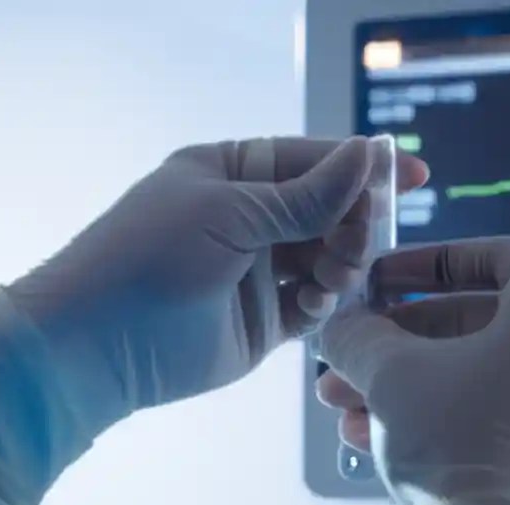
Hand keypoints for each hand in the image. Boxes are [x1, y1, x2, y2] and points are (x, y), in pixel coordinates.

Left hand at [12, 136, 426, 416]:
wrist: (98, 344)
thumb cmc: (151, 257)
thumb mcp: (230, 212)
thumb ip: (306, 195)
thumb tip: (365, 155)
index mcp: (230, 174)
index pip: (310, 161)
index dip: (361, 168)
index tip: (412, 174)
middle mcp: (247, 219)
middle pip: (327, 212)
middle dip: (352, 224)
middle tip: (358, 241)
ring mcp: (256, 272)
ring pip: (328, 259)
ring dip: (341, 264)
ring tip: (333, 276)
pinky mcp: (265, 321)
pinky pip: (316, 305)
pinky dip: (326, 302)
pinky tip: (315, 305)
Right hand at [316, 237, 509, 504]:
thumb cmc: (461, 446)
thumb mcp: (392, 375)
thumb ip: (360, 336)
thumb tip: (340, 328)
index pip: (506, 257)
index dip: (436, 260)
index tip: (387, 276)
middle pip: (488, 330)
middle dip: (404, 344)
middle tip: (348, 362)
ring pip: (491, 386)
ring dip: (415, 392)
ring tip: (347, 415)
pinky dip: (454, 428)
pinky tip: (383, 448)